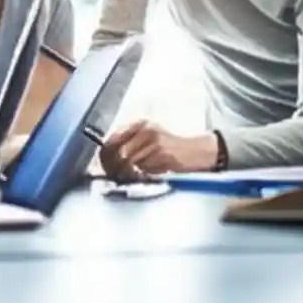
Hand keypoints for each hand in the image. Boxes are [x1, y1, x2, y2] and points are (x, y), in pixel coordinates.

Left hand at [99, 121, 216, 178]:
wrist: (197, 151)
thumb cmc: (172, 147)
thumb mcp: (150, 138)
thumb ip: (130, 143)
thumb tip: (108, 157)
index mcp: (141, 124)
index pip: (113, 139)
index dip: (106, 155)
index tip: (105, 165)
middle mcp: (146, 130)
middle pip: (119, 152)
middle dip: (114, 167)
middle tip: (115, 175)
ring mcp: (155, 142)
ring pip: (130, 163)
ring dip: (128, 174)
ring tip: (130, 177)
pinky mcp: (163, 154)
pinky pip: (144, 170)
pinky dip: (141, 176)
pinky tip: (144, 176)